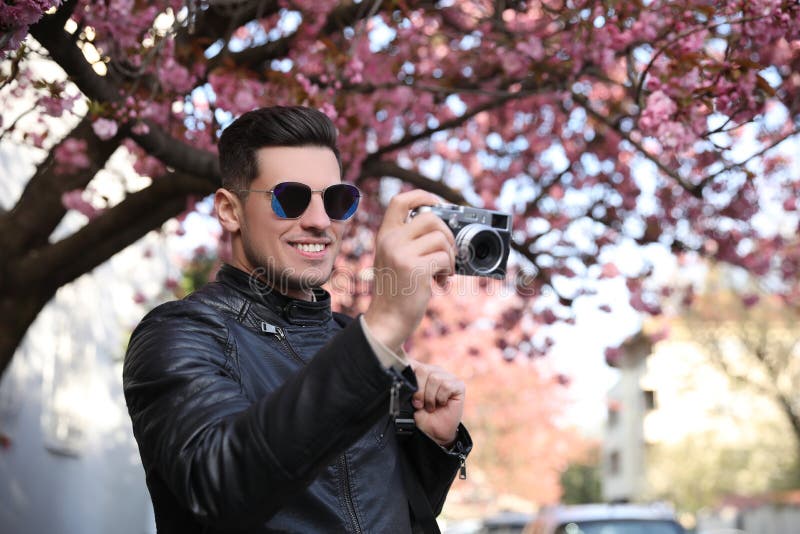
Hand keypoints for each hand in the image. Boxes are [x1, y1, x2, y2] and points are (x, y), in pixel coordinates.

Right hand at [363, 190, 454, 350]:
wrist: (386, 321)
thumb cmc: (396, 292)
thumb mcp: (395, 259)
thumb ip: (410, 242)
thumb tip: (444, 230)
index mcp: (385, 235)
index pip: (401, 200)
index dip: (423, 196)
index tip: (439, 204)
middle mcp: (390, 240)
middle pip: (430, 217)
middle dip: (447, 234)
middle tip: (447, 252)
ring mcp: (400, 253)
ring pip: (440, 237)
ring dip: (449, 256)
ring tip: (443, 271)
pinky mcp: (413, 269)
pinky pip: (443, 258)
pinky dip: (448, 270)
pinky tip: (440, 282)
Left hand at [408, 359, 464, 446]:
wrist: (433, 432)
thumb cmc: (420, 415)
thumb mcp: (408, 400)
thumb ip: (407, 385)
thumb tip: (402, 378)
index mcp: (419, 371)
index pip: (411, 362)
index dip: (406, 370)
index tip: (403, 384)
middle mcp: (433, 371)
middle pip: (422, 370)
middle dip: (419, 390)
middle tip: (419, 404)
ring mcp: (447, 376)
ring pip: (435, 378)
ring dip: (430, 397)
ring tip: (430, 406)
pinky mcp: (458, 385)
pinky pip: (446, 386)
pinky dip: (441, 398)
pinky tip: (441, 404)